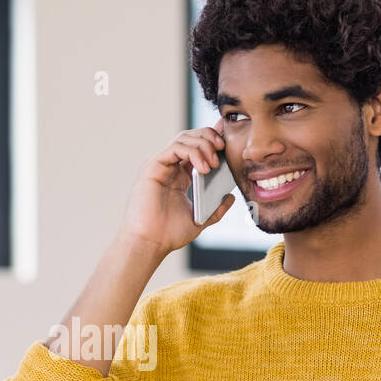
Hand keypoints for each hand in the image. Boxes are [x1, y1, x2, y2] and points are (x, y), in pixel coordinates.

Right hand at [118, 119, 235, 253]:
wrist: (151, 243)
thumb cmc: (169, 234)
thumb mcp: (200, 220)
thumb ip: (216, 209)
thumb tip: (230, 197)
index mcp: (178, 177)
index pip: (196, 149)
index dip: (212, 140)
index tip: (229, 140)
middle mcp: (168, 168)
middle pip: (190, 138)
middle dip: (210, 137)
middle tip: (224, 148)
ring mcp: (160, 166)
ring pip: (183, 139)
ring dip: (203, 145)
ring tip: (214, 163)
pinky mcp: (153, 167)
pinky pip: (175, 148)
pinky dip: (192, 152)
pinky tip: (203, 167)